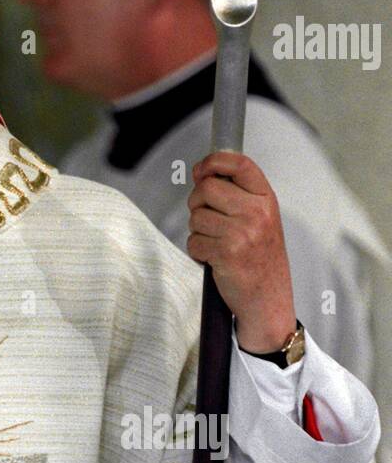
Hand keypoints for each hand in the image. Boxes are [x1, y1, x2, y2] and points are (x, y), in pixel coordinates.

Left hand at [187, 152, 296, 351]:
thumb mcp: (261, 219)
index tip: (200, 170)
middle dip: (197, 203)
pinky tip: (215, 260)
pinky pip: (193, 241)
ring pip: (196, 217)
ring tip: (218, 244)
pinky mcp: (226, 253)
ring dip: (198, 232)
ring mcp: (242, 232)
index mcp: (266, 199)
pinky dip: (198, 252)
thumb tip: (202, 173)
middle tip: (208, 222)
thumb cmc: (260, 259)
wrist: (269, 301)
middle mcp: (257, 212)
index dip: (213, 161)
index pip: (239, 163)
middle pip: (206, 188)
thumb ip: (237, 195)